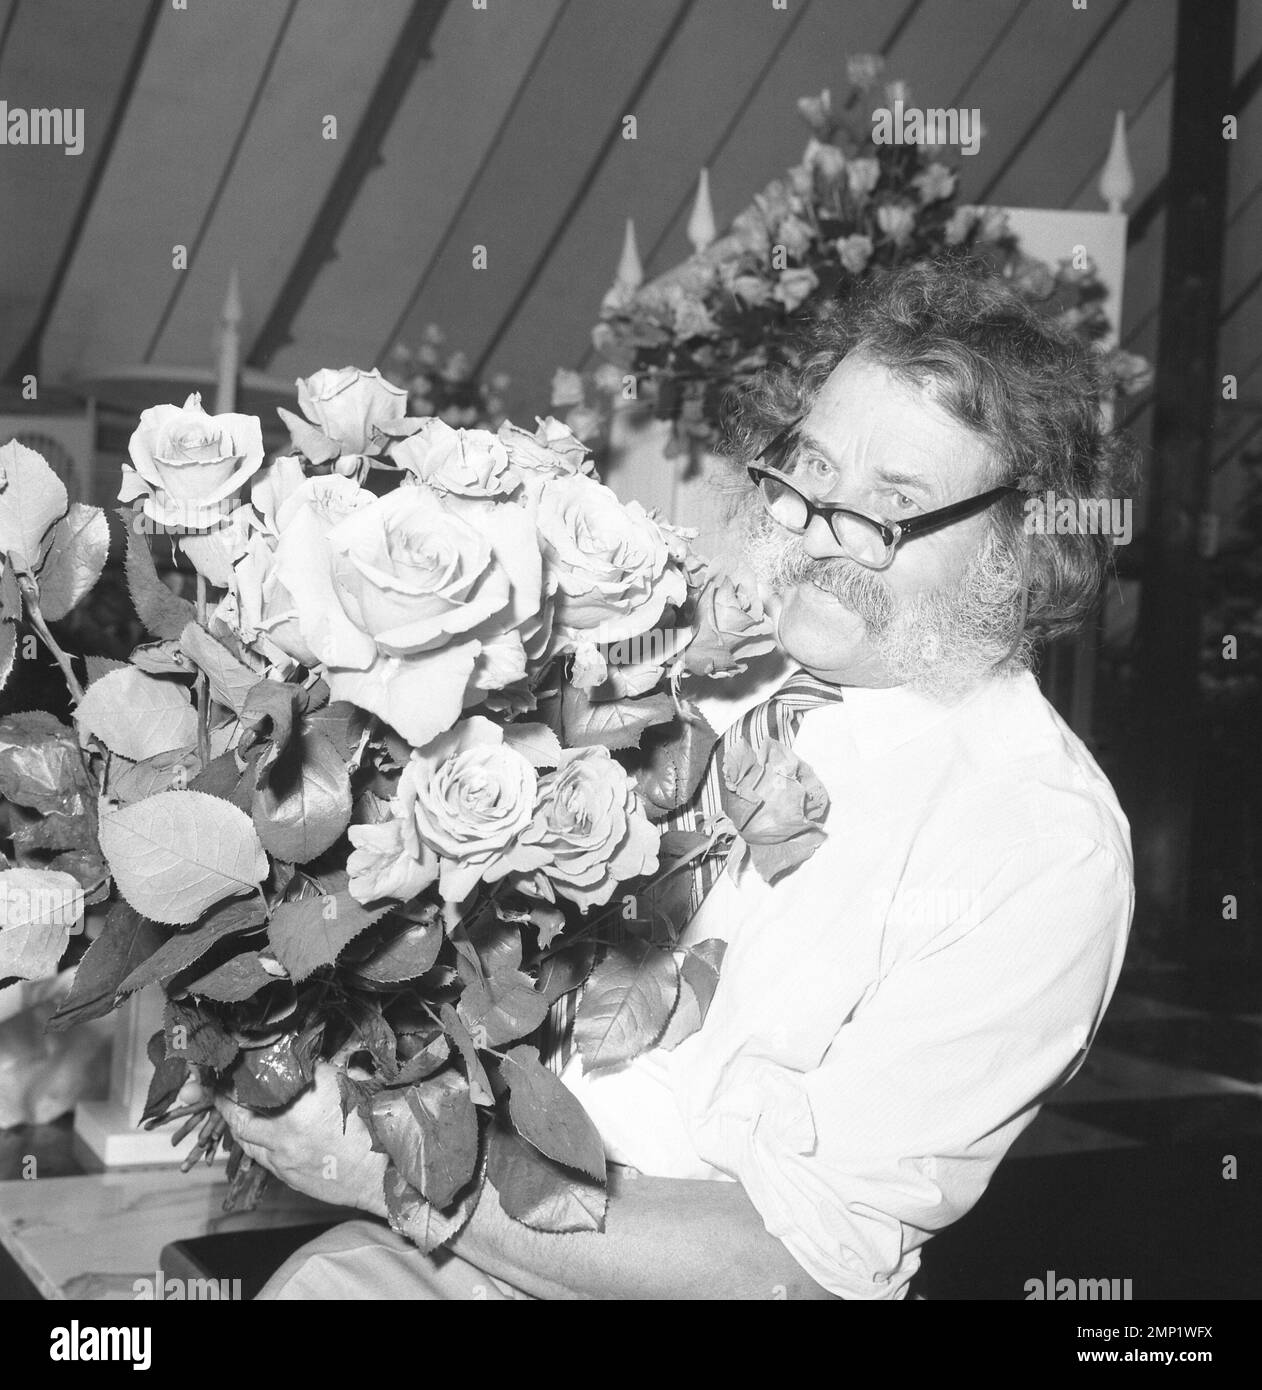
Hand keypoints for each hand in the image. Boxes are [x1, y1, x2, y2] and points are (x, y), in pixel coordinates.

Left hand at [214, 1062, 387, 1216]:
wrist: (378, 1173)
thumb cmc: (369, 1127)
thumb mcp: (350, 1086)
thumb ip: (322, 1071)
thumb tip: (304, 1059)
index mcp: (300, 1106)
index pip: (262, 1083)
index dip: (247, 1073)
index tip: (240, 1067)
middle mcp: (284, 1133)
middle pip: (241, 1115)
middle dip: (228, 1101)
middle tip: (223, 1090)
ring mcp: (282, 1157)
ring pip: (244, 1138)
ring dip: (236, 1122)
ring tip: (232, 1109)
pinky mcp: (285, 1174)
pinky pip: (259, 1155)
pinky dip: (252, 1141)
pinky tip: (255, 1134)